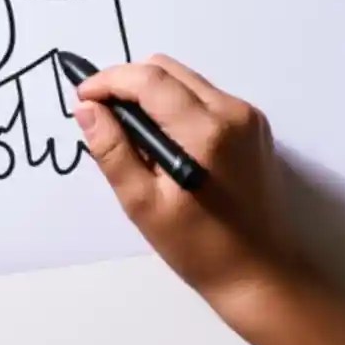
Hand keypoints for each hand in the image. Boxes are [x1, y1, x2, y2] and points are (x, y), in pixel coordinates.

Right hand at [74, 55, 302, 317]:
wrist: (262, 274)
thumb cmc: (200, 249)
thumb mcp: (144, 205)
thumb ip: (113, 150)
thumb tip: (87, 108)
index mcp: (206, 132)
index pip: (149, 80)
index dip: (109, 80)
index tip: (83, 96)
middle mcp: (233, 112)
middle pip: (168, 69)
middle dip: (128, 85)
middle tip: (104, 119)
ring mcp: (248, 117)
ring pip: (186, 80)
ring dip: (151, 96)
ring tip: (134, 139)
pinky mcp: (254, 126)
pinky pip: (204, 98)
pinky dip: (175, 108)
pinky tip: (165, 146)